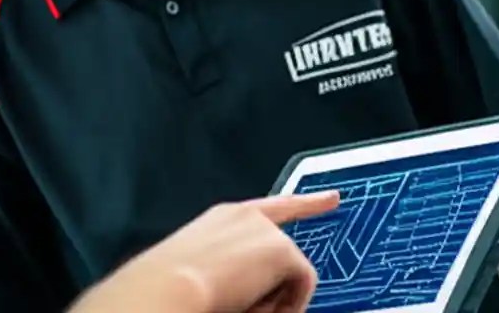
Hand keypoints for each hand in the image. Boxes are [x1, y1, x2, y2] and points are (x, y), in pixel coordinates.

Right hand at [69, 190, 339, 312]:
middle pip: (284, 255)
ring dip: (276, 299)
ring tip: (241, 309)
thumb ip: (235, 269)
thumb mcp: (204, 271)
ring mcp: (267, 231)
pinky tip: (257, 310)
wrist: (166, 288)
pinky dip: (290, 304)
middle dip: (277, 288)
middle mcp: (248, 217)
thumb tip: (259, 292)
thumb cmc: (169, 286)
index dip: (307, 202)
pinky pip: (303, 284)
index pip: (273, 207)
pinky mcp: (282, 249)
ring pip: (291, 274)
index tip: (332, 198)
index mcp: (223, 219)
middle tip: (249, 309)